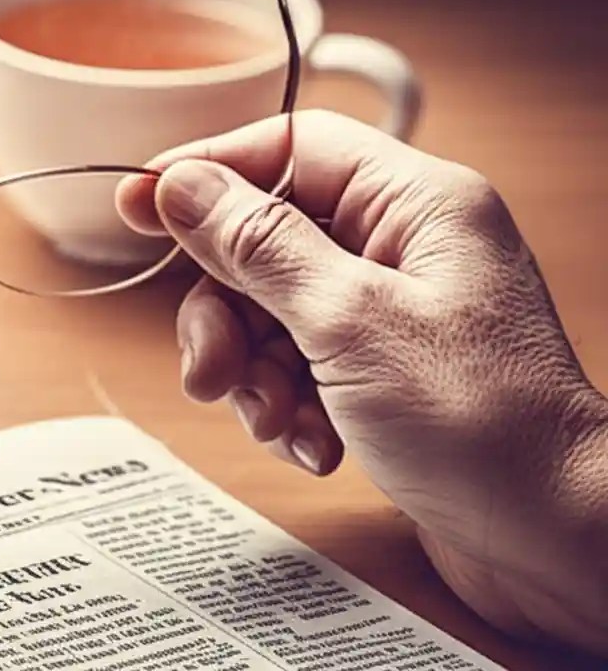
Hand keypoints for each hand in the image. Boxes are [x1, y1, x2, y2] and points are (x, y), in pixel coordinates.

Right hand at [116, 110, 607, 654]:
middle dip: (225, 314)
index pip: (289, 150)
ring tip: (277, 424)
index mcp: (414, 204)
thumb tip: (183, 186)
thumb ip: (258, 246)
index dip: (207, 173)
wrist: (552, 538)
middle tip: (209, 374)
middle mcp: (402, 247)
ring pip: (270, 313)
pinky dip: (287, 407)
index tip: (136, 207)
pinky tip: (312, 447)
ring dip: (254, 374)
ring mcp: (391, 312)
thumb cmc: (481, 423)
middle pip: (264, 243)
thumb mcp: (349, 323)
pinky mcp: (380, 371)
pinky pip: (296, 364)